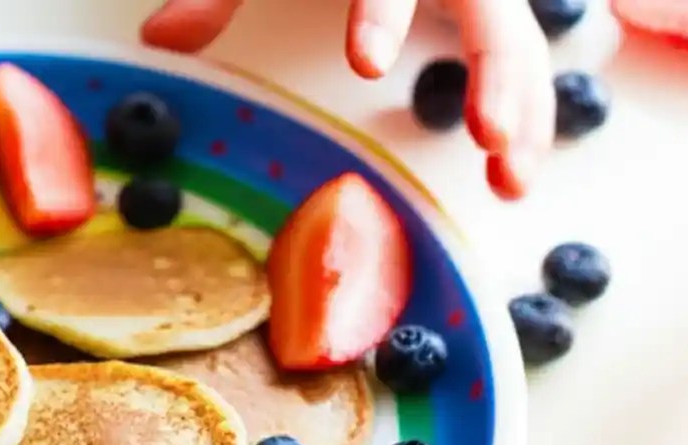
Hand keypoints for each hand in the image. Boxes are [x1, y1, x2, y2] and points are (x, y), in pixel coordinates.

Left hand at [140, 0, 554, 199]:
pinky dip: (526, 113)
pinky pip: (520, 61)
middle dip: (494, 71)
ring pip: (519, 43)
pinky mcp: (488, 11)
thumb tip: (161, 37)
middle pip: (489, 11)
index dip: (381, 13)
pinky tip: (515, 170)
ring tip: (512, 183)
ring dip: (524, 113)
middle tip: (489, 134)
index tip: (367, 60)